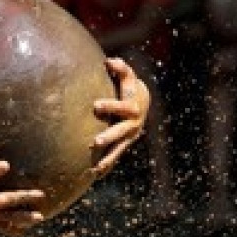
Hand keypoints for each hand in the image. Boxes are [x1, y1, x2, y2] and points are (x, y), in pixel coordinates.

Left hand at [91, 58, 149, 175]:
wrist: (141, 103)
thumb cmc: (128, 87)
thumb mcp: (127, 77)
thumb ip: (120, 68)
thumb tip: (109, 61)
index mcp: (132, 107)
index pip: (121, 107)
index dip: (110, 106)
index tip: (95, 105)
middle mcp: (132, 124)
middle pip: (121, 132)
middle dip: (109, 137)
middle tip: (95, 141)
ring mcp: (128, 136)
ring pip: (118, 148)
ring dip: (107, 157)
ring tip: (95, 168)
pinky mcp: (123, 144)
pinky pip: (115, 156)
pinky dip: (107, 165)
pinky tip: (95, 175)